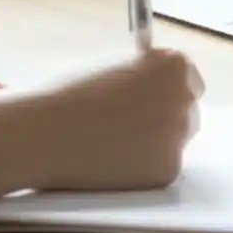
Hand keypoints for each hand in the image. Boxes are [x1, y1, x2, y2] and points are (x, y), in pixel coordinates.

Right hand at [0, 49, 203, 190]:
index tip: (151, 94)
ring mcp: (180, 133)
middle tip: (132, 122)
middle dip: (165, 114)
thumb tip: (161, 89)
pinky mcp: (169, 168)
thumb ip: (144, 75)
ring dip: (156, 140)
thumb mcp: (114, 68)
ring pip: (177, 138)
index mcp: (173, 64)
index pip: (187, 75)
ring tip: (114, 140)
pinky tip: (113, 159)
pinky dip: (144, 167)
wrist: (45, 134)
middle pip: (187, 106)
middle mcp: (185, 96)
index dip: (165, 87)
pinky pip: (164, 166)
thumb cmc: (69, 97)